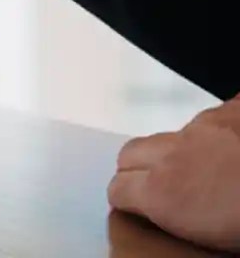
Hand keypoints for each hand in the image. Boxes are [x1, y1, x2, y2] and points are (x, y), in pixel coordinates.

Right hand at [108, 98, 239, 250]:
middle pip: (130, 153)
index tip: (137, 207)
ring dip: (183, 151)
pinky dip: (222, 133)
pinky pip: (215, 117)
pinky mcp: (235, 107)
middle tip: (160, 186)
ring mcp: (206, 126)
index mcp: (165, 194)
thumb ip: (186, 218)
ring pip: (174, 134)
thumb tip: (181, 216)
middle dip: (137, 168)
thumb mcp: (221, 238)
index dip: (126, 199)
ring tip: (215, 171)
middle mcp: (175, 153)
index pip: (118, 189)